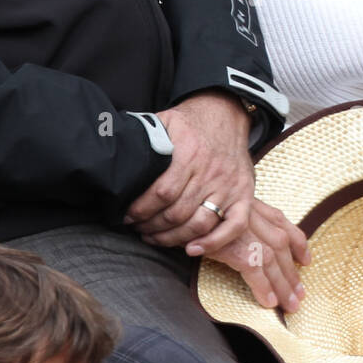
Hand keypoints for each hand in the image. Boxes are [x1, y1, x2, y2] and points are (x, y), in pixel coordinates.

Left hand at [126, 91, 254, 248]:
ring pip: (199, 223)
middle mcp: (211, 171)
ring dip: (173, 238)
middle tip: (137, 228)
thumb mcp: (164, 121)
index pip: (162, 192)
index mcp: (189, 152)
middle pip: (177, 212)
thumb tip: (118, 157)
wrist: (226, 113)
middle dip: (152, 226)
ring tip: (154, 238)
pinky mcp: (244, 195)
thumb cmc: (190, 123)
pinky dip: (213, 243)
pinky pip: (233, 227)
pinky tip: (191, 249)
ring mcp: (229, 186)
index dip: (142, 209)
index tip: (128, 215)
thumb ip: (145, 140)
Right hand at [188, 197, 310, 310]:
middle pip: (281, 244)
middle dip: (292, 271)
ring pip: (272, 259)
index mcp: (248, 203)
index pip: (280, 220)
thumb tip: (235, 237)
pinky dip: (263, 286)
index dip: (297, 240)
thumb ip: (228, 217)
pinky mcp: (233, 244)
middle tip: (300, 294)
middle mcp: (250, 213)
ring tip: (290, 304)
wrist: (172, 202)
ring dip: (283, 284)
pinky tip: (268, 301)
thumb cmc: (188, 206)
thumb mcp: (214, 204)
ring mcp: (242, 228)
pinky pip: (254, 269)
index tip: (305, 258)